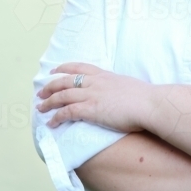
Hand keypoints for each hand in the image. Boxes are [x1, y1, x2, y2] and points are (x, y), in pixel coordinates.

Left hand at [36, 62, 155, 132]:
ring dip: (49, 102)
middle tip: (41, 92)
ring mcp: (92, 95)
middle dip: (51, 86)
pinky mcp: (91, 109)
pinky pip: (67, 112)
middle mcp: (95, 82)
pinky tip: (51, 122)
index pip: (79, 68)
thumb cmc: (146, 98)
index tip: (54, 70)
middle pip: (66, 81)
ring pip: (62, 95)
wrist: (150, 104)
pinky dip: (57, 117)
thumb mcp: (128, 86)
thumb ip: (118, 88)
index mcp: (104, 75)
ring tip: (40, 108)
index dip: (64, 68)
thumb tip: (119, 95)